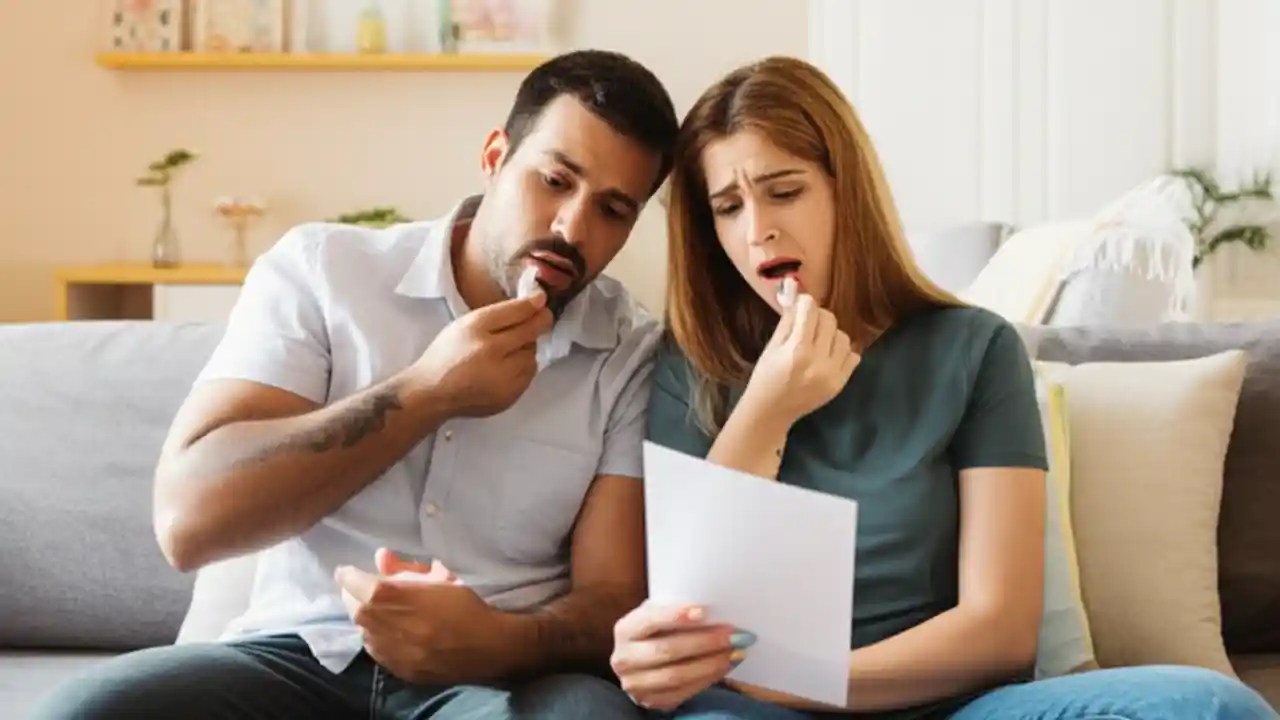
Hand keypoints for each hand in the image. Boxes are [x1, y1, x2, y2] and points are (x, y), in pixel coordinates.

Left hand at [336, 549, 502, 683]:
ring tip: (384, 610)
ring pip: (362, 628)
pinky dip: (377, 637)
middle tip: (367, 588)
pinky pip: (374, 649)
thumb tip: (381, 555)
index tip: (351, 571)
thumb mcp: (437, 577)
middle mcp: (379, 624)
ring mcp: (385, 650)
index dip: (349, 573)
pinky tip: (392, 632)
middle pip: (351, 605)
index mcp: (388, 595)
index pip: (351, 580)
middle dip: (356, 594)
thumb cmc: (463, 605)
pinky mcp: (394, 668)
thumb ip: (405, 567)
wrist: (485, 646)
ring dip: (367, 616)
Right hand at [410, 292, 552, 417]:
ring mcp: (503, 379)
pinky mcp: (509, 398)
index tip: (541, 299)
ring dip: (526, 350)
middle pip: (529, 334)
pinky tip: (505, 368)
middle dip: (535, 326)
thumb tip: (538, 301)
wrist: (433, 393)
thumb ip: (501, 312)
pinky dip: (522, 368)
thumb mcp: (467, 323)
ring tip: (508, 350)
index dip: (534, 304)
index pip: (515, 312)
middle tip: (533, 322)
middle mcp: (492, 353)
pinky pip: (528, 375)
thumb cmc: (449, 353)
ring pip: (531, 355)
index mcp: (477, 330)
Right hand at [610, 602, 756, 710]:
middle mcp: (625, 658)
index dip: (675, 615)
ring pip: (677, 675)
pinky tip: (725, 666)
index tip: (703, 611)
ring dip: (711, 663)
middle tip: (734, 635)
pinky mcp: (651, 701)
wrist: (640, 665)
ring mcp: (636, 684)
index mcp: (625, 630)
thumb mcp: (657, 615)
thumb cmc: (656, 632)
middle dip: (705, 642)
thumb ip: (675, 611)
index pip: (650, 620)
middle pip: (667, 650)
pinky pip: (683, 692)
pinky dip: (708, 679)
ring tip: (736, 652)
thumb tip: (713, 609)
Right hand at [744, 293, 858, 423]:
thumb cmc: (766, 377)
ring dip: (831, 334)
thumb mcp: (772, 346)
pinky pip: (852, 355)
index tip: (800, 305)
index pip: (811, 310)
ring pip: (843, 336)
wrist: (771, 412)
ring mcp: (832, 374)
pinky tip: (827, 356)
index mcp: (797, 350)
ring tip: (818, 342)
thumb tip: (797, 294)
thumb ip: (788, 320)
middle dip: (818, 317)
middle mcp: (818, 361)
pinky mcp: (840, 383)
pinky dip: (841, 351)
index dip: (805, 302)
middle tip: (808, 324)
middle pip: (830, 320)